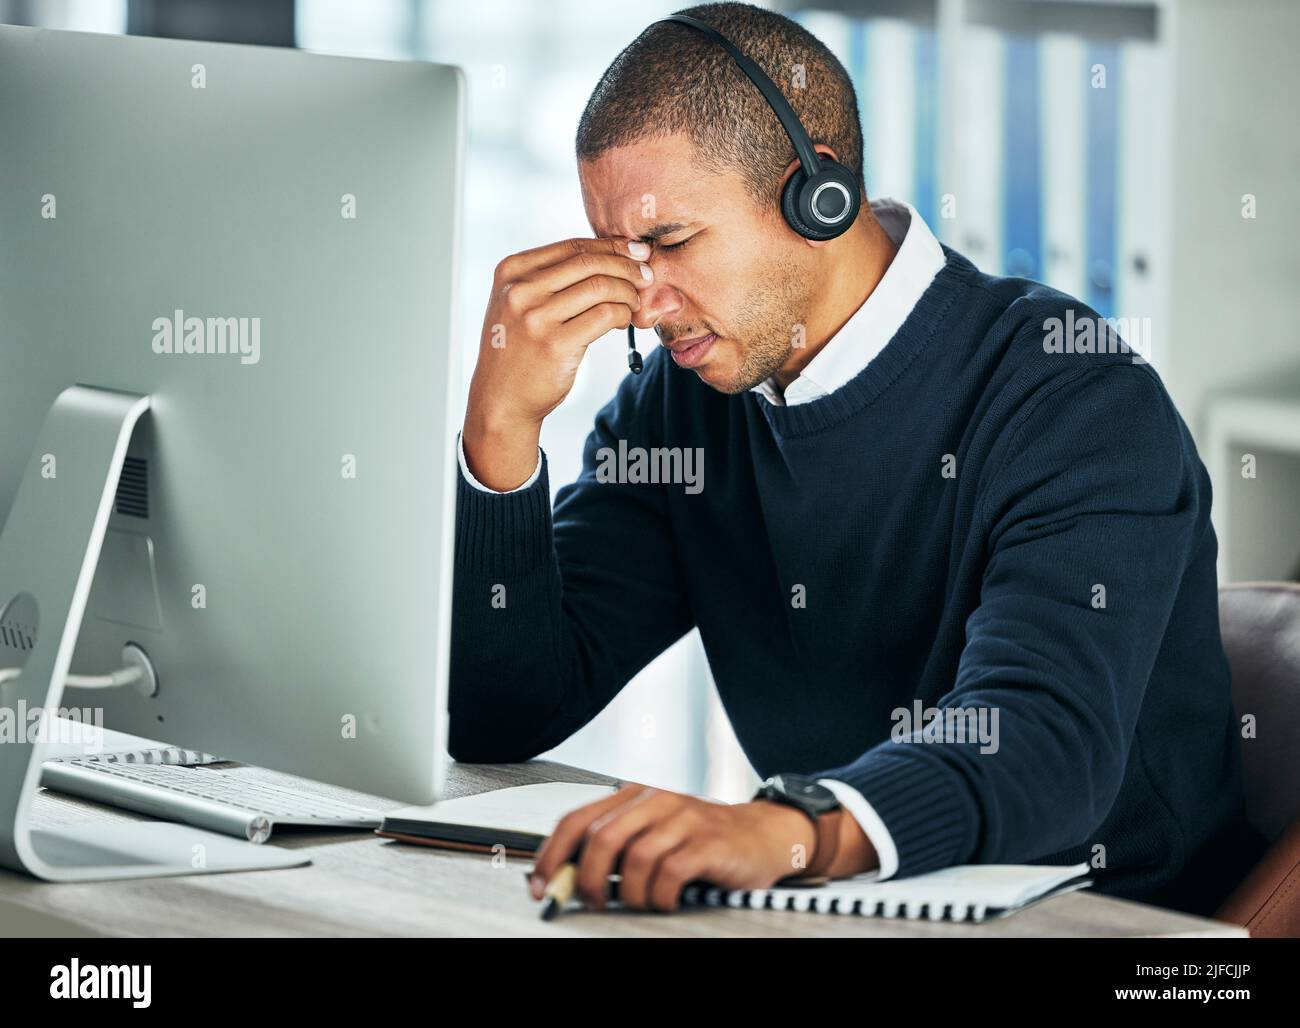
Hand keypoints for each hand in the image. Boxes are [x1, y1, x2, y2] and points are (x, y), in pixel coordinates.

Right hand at [463, 237, 654, 489]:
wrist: (500, 400)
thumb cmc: (518, 349)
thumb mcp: (519, 303)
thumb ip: (552, 279)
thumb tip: (611, 256)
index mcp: (511, 271)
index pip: (573, 246)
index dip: (612, 246)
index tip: (637, 252)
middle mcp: (520, 290)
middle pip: (589, 262)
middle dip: (627, 266)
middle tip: (646, 277)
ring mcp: (535, 318)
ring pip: (601, 287)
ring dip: (628, 293)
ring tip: (634, 304)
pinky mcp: (555, 345)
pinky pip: (604, 316)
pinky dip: (623, 315)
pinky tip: (624, 321)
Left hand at [529, 783, 876, 912]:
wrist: (761, 834)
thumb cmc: (699, 839)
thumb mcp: (652, 834)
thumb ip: (613, 848)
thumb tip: (564, 879)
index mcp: (634, 796)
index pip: (577, 819)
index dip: (551, 854)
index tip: (540, 885)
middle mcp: (656, 800)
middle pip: (602, 838)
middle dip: (588, 879)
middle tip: (595, 903)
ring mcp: (684, 818)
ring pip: (635, 858)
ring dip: (631, 893)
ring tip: (643, 902)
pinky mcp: (708, 842)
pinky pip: (670, 873)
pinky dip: (662, 896)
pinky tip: (668, 900)